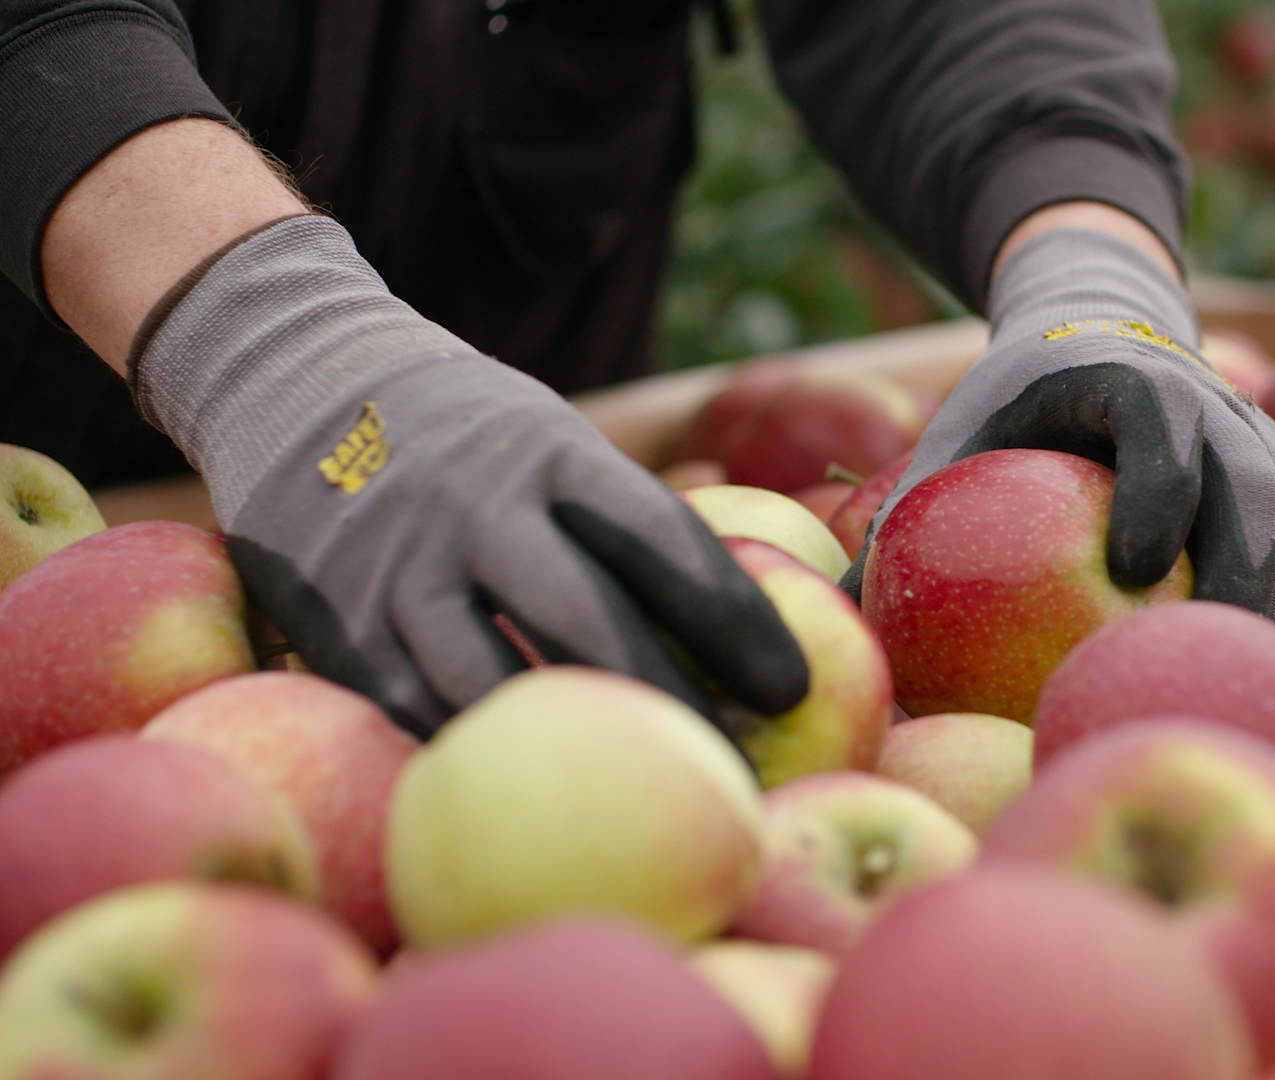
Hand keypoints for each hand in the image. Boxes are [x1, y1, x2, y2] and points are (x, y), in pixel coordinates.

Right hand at [135, 217, 807, 736]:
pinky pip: (409, 708)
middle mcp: (475, 505)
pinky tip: (525, 790)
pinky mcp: (329, 619)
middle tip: (730, 766)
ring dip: (568, 747)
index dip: (735, 620)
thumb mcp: (548, 436)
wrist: (287, 369)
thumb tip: (747, 617)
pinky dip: (472, 752)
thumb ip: (624, 520)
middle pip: (586, 621)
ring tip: (638, 797)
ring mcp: (394, 566)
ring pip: (488, 681)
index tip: (790, 686)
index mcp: (552, 451)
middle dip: (667, 703)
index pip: (664, 540)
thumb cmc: (466, 431)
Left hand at [847, 225, 1274, 638]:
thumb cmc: (1009, 411)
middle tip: (1181, 656)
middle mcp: (1212, 398)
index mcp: (1123, 374)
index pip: (1163, 418)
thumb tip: (829, 616)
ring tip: (1225, 671)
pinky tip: (1269, 652)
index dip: (1159, 491)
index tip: (1129, 572)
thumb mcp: (949, 445)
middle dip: (1233, 576)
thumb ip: (899, 521)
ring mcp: (1263, 436)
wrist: (1097, 337)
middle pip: (1255, 481)